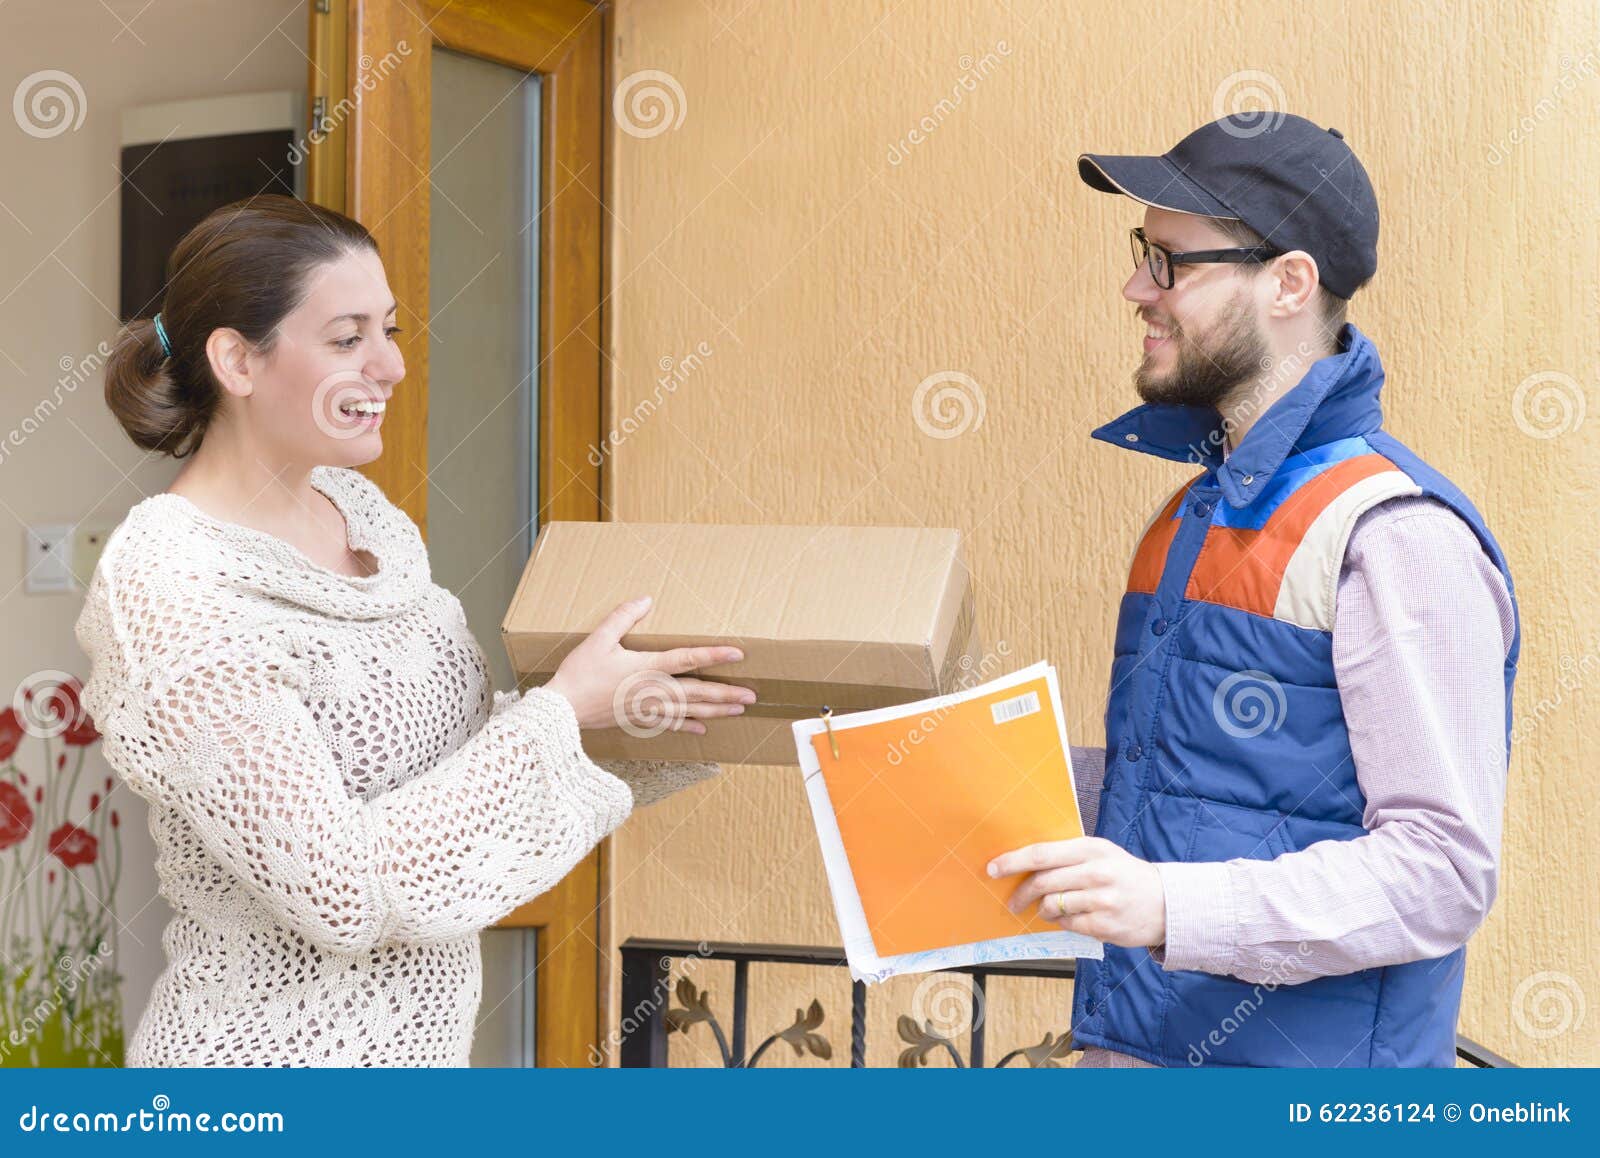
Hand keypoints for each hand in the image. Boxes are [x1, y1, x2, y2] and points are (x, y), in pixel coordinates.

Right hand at [543, 595, 756, 732]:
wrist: (562, 711)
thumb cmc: (580, 674)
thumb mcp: (599, 639)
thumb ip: (623, 617)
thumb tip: (646, 599)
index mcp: (647, 668)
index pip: (688, 659)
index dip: (714, 655)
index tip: (738, 654)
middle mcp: (653, 691)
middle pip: (698, 692)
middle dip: (726, 694)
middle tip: (752, 696)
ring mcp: (648, 709)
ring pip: (689, 710)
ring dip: (716, 710)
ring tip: (738, 710)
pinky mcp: (639, 721)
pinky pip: (669, 724)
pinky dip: (688, 726)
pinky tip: (703, 728)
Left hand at [986, 836, 1165, 947]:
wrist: (1166, 902)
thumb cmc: (1123, 874)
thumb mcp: (1101, 853)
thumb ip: (1067, 855)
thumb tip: (1023, 862)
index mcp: (1091, 848)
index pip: (1042, 854)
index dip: (1012, 861)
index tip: (992, 868)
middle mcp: (1096, 872)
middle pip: (1042, 882)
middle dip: (1020, 893)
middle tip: (1012, 902)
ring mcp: (1102, 900)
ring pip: (1052, 906)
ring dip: (1042, 910)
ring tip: (1047, 909)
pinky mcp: (1105, 925)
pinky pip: (1067, 925)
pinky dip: (1061, 923)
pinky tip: (1068, 918)